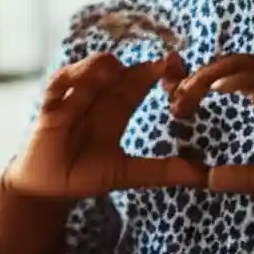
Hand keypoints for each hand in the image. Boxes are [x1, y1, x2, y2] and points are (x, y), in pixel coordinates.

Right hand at [4, 52, 205, 199]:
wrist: (49, 190)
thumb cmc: (84, 176)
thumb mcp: (128, 173)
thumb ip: (162, 171)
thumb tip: (204, 176)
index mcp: (116, 110)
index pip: (138, 82)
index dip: (157, 72)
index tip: (177, 64)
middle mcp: (96, 100)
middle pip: (117, 72)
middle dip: (138, 65)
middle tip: (164, 63)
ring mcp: (73, 101)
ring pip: (87, 71)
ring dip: (101, 66)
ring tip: (115, 68)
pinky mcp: (50, 109)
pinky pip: (57, 86)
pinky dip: (69, 78)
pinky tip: (81, 78)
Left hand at [172, 54, 253, 207]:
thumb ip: (235, 176)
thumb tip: (204, 179)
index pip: (228, 76)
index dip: (199, 78)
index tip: (173, 93)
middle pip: (230, 63)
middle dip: (196, 73)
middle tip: (172, 96)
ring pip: (243, 64)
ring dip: (209, 74)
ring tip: (185, 93)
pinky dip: (236, 80)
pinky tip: (213, 90)